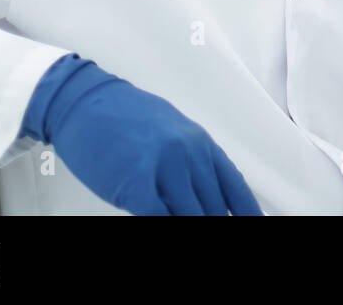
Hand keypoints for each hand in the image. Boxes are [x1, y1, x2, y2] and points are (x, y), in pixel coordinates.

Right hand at [20, 54, 261, 214]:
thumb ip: (192, 164)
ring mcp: (164, 167)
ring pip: (192, 215)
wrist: (85, 101)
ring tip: (195, 240)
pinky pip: (159, 216)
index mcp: (202, 144)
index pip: (235, 188)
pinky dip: (165, 223)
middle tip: (218, 238)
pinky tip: (162, 224)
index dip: (249, 212)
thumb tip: (208, 197)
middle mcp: (189, 154)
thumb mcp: (172, 135)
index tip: (257, 224)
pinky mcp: (136, 182)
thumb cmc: (125, 119)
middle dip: (216, 223)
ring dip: (193, 226)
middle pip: (214, 208)